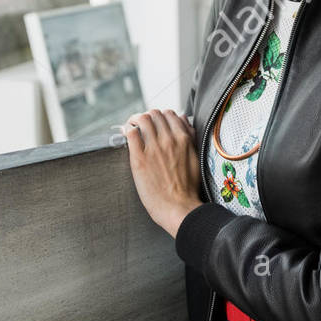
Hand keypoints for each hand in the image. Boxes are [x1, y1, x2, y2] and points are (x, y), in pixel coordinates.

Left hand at [123, 109, 201, 237]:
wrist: (179, 207)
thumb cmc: (187, 188)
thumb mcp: (195, 157)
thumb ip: (190, 136)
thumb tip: (182, 119)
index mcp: (184, 139)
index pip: (169, 114)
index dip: (161, 117)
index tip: (155, 124)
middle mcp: (169, 140)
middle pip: (154, 114)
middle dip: (147, 117)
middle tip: (141, 125)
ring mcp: (154, 148)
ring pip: (142, 119)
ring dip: (134, 120)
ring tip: (131, 127)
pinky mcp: (139, 158)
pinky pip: (131, 134)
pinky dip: (127, 130)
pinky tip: (125, 135)